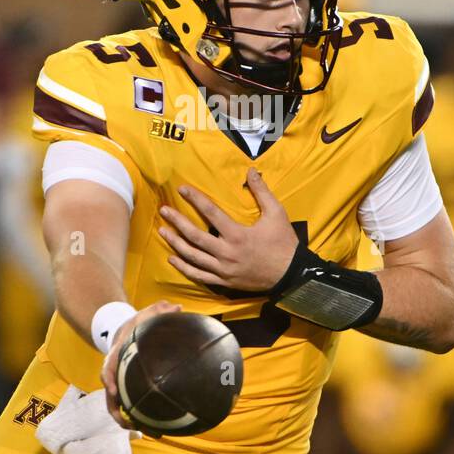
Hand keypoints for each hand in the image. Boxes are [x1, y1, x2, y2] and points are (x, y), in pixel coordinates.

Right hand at [101, 301, 180, 428]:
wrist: (122, 331)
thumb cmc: (136, 325)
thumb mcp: (146, 314)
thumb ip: (159, 310)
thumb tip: (177, 308)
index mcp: (116, 355)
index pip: (108, 368)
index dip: (110, 380)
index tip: (114, 390)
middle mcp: (114, 372)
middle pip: (110, 396)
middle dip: (117, 411)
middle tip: (129, 423)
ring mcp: (118, 383)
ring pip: (117, 406)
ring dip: (127, 420)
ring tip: (145, 431)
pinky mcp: (126, 389)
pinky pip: (128, 406)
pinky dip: (137, 418)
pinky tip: (154, 428)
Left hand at [157, 167, 298, 293]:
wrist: (291, 275)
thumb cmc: (283, 243)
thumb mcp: (276, 213)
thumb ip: (262, 192)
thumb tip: (251, 171)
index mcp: (238, 235)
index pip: (211, 213)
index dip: (195, 199)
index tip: (182, 189)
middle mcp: (226, 253)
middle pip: (195, 236)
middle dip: (177, 222)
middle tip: (164, 211)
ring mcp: (223, 269)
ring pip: (193, 256)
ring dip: (176, 243)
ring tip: (163, 231)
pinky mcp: (224, 282)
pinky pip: (199, 276)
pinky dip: (184, 268)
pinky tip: (173, 258)